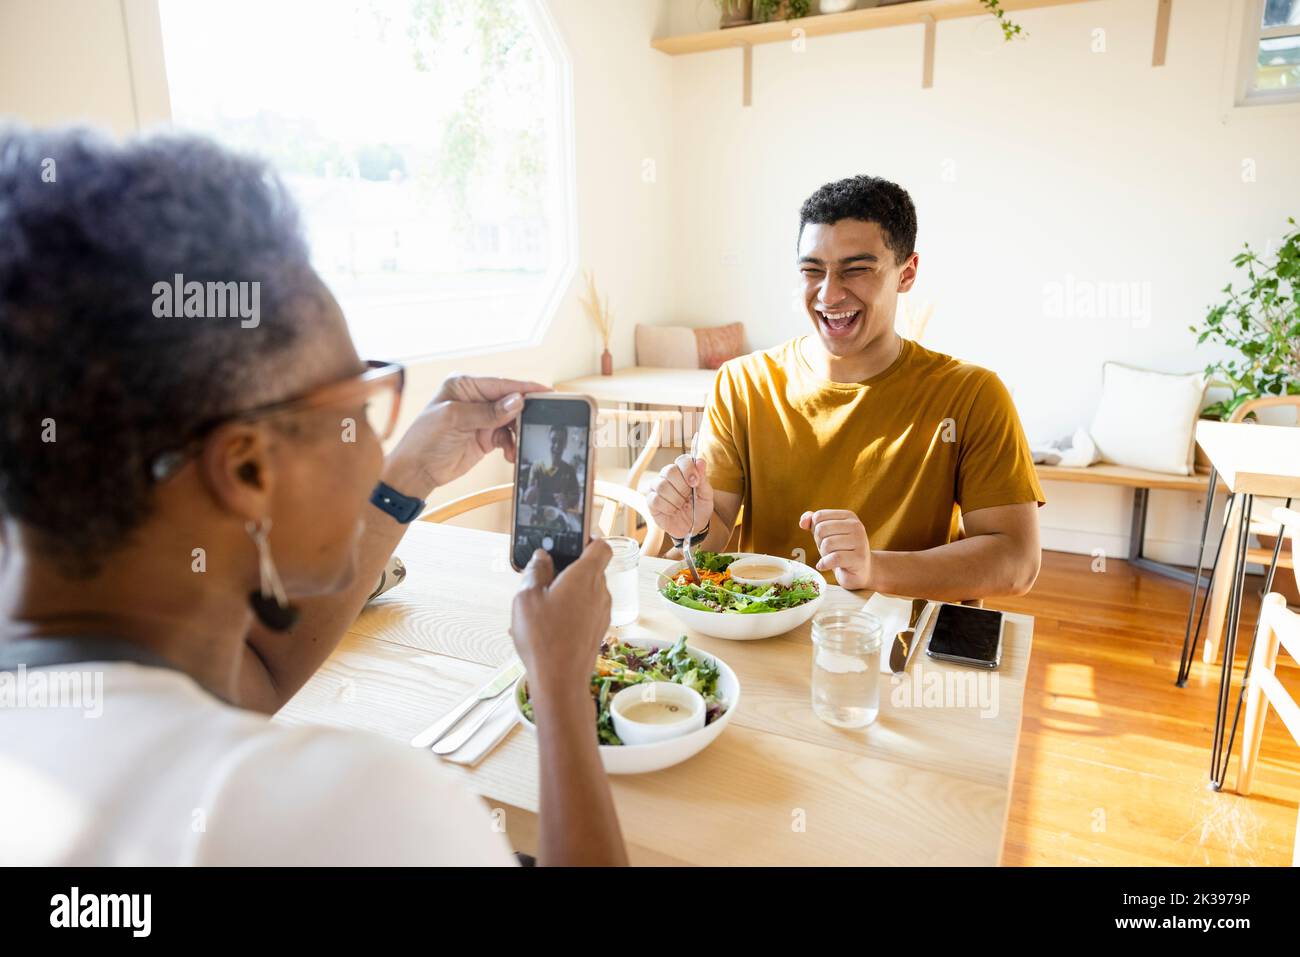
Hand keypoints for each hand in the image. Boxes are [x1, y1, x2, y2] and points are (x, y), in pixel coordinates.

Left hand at [388, 375, 548, 492]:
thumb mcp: (455, 419)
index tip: (546, 391)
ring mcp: (482, 418)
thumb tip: (517, 400)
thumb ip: (488, 411)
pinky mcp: (486, 437)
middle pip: (509, 401)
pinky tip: (510, 454)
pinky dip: (512, 445)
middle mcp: (475, 399)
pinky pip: (507, 438)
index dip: (523, 387)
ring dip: (518, 433)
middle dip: (523, 412)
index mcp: (464, 385)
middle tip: (538, 421)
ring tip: (518, 445)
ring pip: (512, 421)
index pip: (500, 383)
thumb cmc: (425, 439)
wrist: (417, 470)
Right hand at [509, 541, 612, 707]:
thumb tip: (541, 558)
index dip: (588, 538)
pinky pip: (585, 612)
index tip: (570, 541)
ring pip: (585, 593)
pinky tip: (545, 627)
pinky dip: (569, 612)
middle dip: (567, 570)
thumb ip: (534, 571)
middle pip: (590, 569)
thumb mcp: (526, 598)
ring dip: (566, 594)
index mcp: (585, 576)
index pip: (600, 545)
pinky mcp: (598, 631)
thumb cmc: (543, 637)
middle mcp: (600, 591)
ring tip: (539, 608)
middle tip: (543, 578)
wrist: (561, 682)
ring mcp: (602, 613)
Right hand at [647, 453, 713, 540]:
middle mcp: (668, 475)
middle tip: (688, 498)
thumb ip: (703, 479)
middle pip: (669, 471)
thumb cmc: (699, 509)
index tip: (695, 482)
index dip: (688, 469)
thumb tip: (700, 461)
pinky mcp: (650, 500)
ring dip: (676, 499)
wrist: (692, 528)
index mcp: (683, 471)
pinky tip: (672, 511)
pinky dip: (667, 507)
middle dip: (682, 487)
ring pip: (662, 486)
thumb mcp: (706, 496)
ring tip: (680, 506)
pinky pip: (656, 499)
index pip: (682, 460)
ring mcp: (657, 487)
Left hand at [799, 508, 871, 590]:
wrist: (861, 571)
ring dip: (824, 554)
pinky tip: (825, 566)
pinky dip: (825, 564)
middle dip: (819, 543)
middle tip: (829, 551)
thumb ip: (812, 523)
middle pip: (821, 529)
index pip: (819, 516)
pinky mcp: (859, 558)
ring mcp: (860, 541)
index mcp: (848, 516)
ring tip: (832, 558)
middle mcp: (856, 525)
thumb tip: (802, 522)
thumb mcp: (825, 535)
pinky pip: (834, 558)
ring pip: (827, 544)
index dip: (815, 530)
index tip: (826, 539)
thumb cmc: (841, 551)